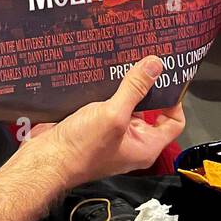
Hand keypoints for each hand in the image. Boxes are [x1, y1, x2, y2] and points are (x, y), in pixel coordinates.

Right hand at [25, 58, 184, 187]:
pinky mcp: (92, 127)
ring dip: (124, 87)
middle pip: (149, 111)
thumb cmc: (82, 147)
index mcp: (145, 145)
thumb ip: (135, 89)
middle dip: (147, 88)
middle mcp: (131, 141)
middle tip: (145, 61)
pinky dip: (106, 91)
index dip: (174, 101)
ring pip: (125, 105)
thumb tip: (155, 65)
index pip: (173, 122)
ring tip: (124, 61)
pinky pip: (105, 105)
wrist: (46, 159)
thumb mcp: (114, 115)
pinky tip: (102, 73)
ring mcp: (111, 134)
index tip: (167, 78)